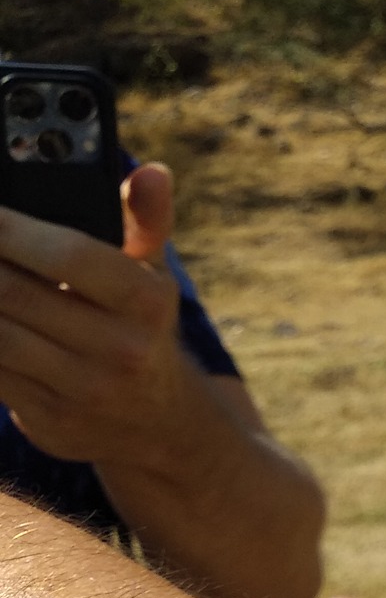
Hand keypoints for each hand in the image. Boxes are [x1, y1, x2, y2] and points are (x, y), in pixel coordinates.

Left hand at [0, 161, 325, 597]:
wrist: (158, 425)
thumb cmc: (141, 327)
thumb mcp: (152, 274)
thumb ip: (145, 220)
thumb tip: (152, 172)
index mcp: (148, 302)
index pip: (71, 255)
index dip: (12, 229)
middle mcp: (122, 349)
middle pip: (15, 292)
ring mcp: (83, 389)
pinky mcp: (50, 419)